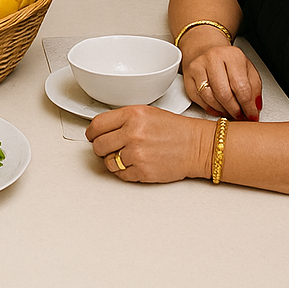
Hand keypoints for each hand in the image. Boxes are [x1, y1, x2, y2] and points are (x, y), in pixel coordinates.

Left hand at [85, 105, 213, 182]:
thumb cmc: (175, 129)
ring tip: (124, 157)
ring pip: (108, 162)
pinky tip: (134, 164)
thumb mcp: (146, 112)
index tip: (92, 136)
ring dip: (112, 161)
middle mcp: (132, 133)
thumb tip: (102, 128)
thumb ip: (123, 118)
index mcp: (132, 114)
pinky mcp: (143, 171)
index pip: (97, 125)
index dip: (91, 133)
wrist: (197, 145)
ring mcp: (137, 153)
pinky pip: (121, 175)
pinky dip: (124, 172)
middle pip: (98, 145)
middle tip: (107, 148)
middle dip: (100, 148)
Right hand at [184, 44, 261, 120]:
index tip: (252, 115)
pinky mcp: (188, 76)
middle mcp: (213, 58)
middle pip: (224, 94)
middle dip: (234, 110)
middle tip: (240, 115)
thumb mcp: (248, 69)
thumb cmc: (228, 61)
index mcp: (232, 55)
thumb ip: (254, 89)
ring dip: (222, 110)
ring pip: (209, 98)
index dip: (248, 106)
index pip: (241, 87)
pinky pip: (198, 98)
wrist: (206, 48)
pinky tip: (217, 107)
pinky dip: (209, 108)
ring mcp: (197, 66)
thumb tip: (254, 109)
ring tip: (230, 111)